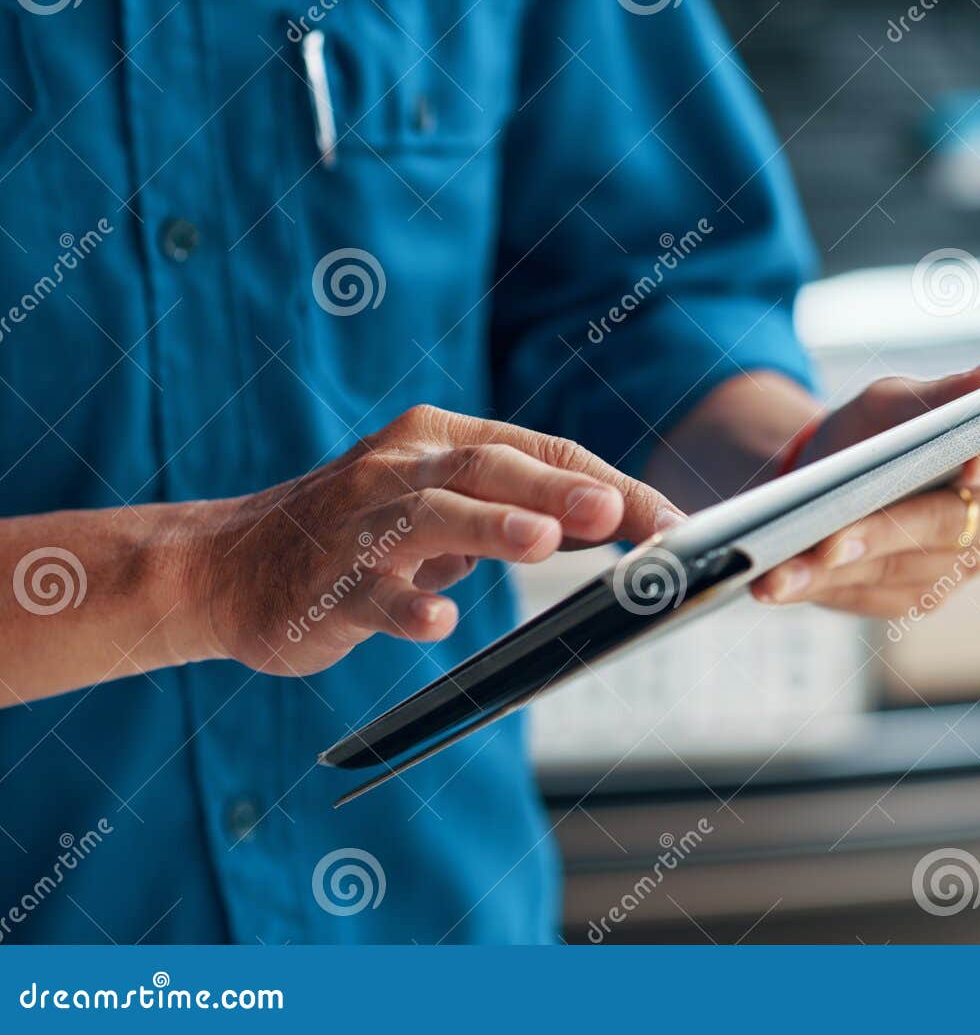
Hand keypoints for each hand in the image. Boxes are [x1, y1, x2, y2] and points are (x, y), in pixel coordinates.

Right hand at [189, 405, 682, 675]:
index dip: (608, 485)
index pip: (540, 451)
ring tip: (545, 542)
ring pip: (432, 517)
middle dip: (559, 492)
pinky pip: (371, 595)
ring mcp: (359, 526)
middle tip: (618, 515)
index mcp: (437, 441)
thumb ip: (516, 508)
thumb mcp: (439, 507)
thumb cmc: (355, 534)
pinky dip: (407, 607)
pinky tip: (439, 622)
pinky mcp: (325, 585)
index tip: (669, 521)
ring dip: (492, 527)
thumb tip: (614, 518)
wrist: (226, 565)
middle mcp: (400, 469)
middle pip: (491, 469)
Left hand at [750, 359, 979, 615]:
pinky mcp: (919, 596)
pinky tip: (776, 583)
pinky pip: (869, 596)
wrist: (824, 481)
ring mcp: (962, 565)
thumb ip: (945, 394)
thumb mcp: (895, 401)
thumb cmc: (872, 432)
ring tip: (779, 568)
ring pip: (903, 568)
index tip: (967, 465)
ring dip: (837, 569)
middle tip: (833, 539)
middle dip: (889, 529)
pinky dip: (818, 588)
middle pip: (953, 524)